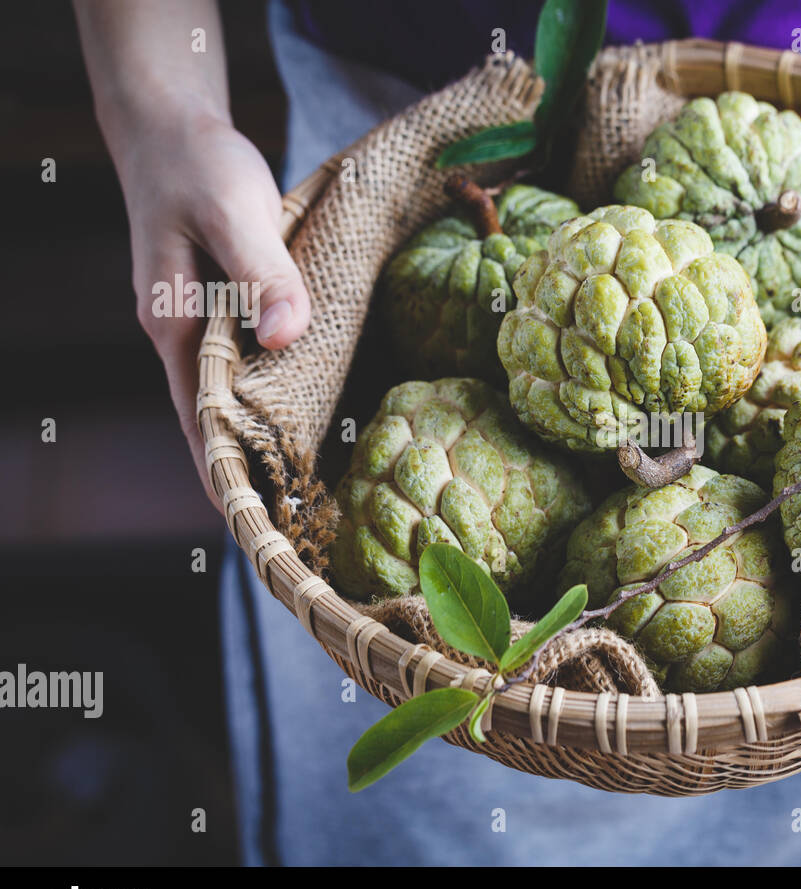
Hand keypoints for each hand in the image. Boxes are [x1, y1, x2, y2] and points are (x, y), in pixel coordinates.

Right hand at [74, 0, 310, 509]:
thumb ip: (261, 273)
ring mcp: (201, 323)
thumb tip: (287, 337)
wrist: (171, 126)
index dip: (226, 474)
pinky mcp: (224, 305)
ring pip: (233, 395)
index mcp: (177, 326)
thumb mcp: (234, 210)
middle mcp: (184, 334)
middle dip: (249, 471)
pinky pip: (247, 364)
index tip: (257, 528)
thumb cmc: (198, 165)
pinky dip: (272, 392)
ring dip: (262, 437)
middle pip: (215, 420)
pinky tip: (305, 411)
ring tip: (308, 488)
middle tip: (298, 524)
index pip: (200, 421)